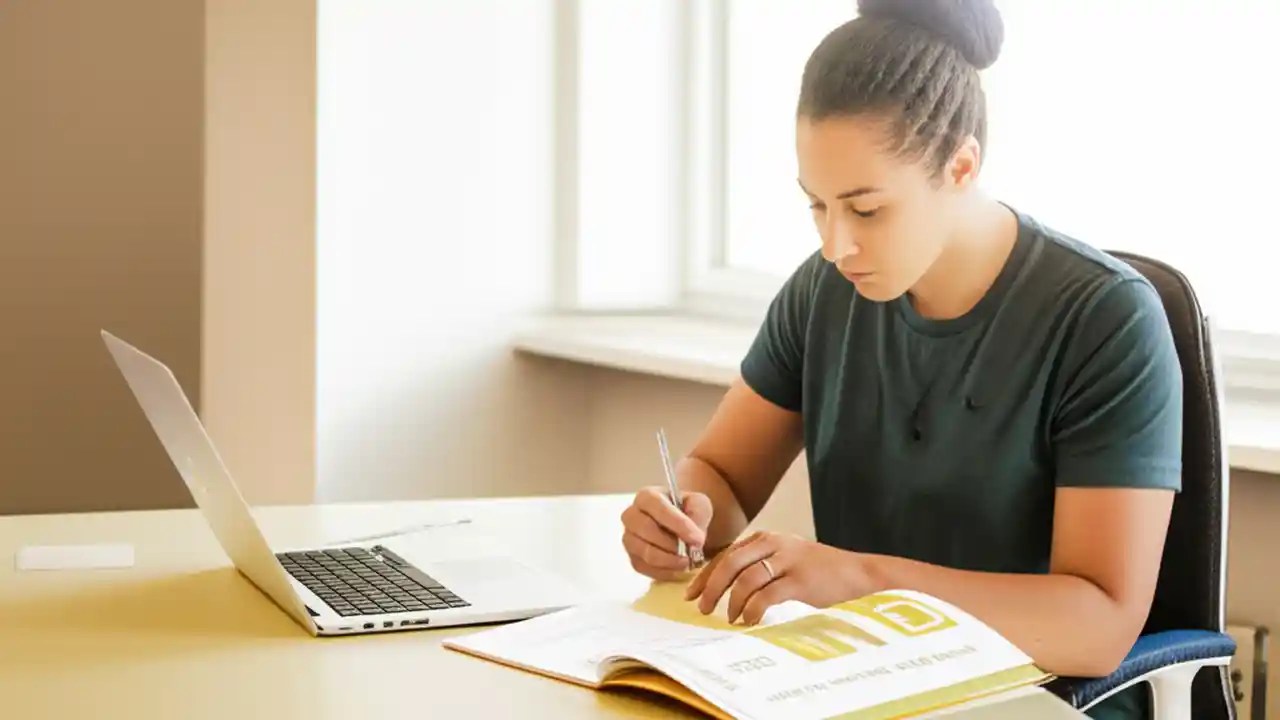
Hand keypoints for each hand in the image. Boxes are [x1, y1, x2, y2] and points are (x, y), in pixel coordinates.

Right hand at [621, 486, 712, 580]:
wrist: (683, 529)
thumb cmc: (689, 512)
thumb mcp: (700, 505)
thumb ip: (698, 514)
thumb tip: (694, 537)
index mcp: (646, 497)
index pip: (656, 506)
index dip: (677, 523)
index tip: (697, 539)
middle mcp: (631, 516)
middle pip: (645, 529)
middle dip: (671, 543)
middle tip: (692, 553)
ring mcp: (629, 538)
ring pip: (644, 551)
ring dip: (669, 560)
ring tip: (688, 562)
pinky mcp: (633, 558)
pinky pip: (644, 568)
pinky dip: (664, 572)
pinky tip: (679, 569)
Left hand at [685, 531, 879, 624]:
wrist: (859, 575)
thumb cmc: (820, 571)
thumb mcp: (785, 559)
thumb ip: (759, 565)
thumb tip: (725, 586)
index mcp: (766, 539)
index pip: (726, 554)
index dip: (705, 575)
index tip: (692, 594)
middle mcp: (773, 545)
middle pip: (729, 563)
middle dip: (711, 588)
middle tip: (702, 608)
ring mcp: (787, 561)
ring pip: (745, 579)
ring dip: (732, 602)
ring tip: (730, 618)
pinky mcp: (800, 580)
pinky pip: (766, 595)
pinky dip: (753, 610)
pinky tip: (749, 621)